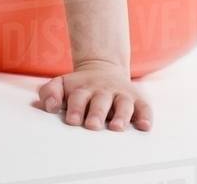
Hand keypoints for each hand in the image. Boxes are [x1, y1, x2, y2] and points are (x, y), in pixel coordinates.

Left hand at [35, 59, 152, 130]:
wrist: (103, 69)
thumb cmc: (79, 87)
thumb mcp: (61, 84)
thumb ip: (50, 93)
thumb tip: (50, 106)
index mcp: (83, 89)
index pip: (78, 97)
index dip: (75, 108)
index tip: (72, 120)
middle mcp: (103, 91)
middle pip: (101, 101)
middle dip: (96, 113)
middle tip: (92, 125)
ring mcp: (121, 95)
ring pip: (123, 104)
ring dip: (121, 116)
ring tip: (117, 128)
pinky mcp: (137, 99)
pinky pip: (144, 107)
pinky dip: (146, 116)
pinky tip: (144, 126)